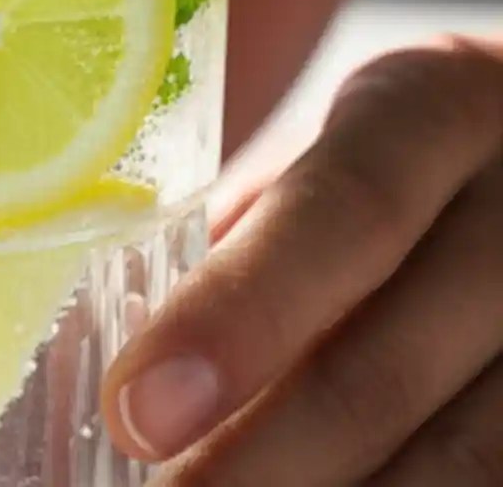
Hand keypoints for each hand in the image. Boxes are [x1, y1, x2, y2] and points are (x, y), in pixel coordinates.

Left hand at [102, 35, 502, 485]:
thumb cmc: (390, 169)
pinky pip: (494, 479)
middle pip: (386, 364)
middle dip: (257, 462)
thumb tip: (95, 356)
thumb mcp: (324, 162)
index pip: (343, 213)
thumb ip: (238, 242)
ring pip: (461, 457)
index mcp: (436, 109)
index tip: (137, 411)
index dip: (234, 321)